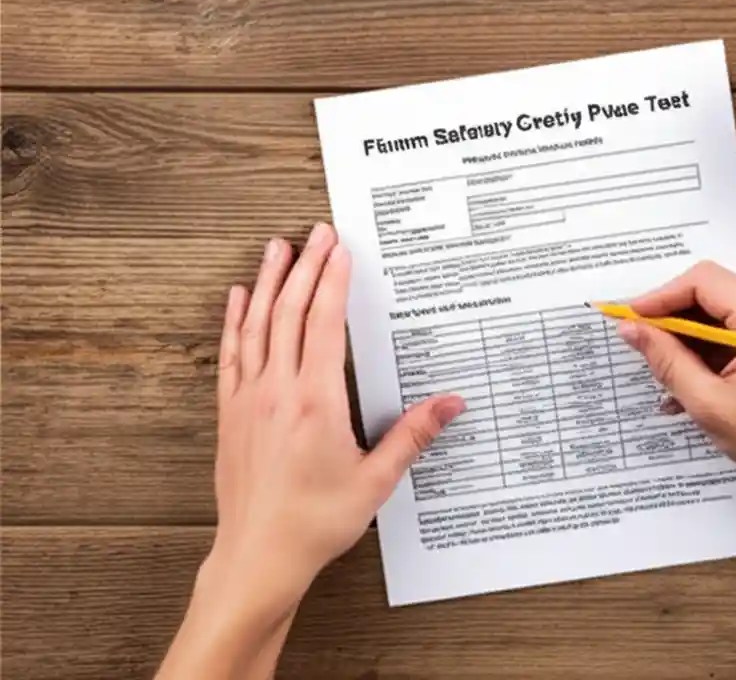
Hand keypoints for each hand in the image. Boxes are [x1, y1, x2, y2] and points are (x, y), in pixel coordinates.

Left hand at [207, 222, 464, 608]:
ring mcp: (248, 401)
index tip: (341, 249)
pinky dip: (235, 322)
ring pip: (256, 325)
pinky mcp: (231, 415)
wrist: (258, 556)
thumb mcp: (376, 481)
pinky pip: (231, 355)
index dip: (332, 281)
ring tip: (276, 248)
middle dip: (304, 267)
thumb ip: (412, 435)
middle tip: (316, 233)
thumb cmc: (316, 523)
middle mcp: (276, 393)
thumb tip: (450, 404)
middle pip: (289, 313)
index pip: (324, 324)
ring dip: (267, 283)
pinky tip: (238, 300)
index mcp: (315, 403)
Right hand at [618, 261, 735, 502]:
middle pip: (712, 292)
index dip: (660, 296)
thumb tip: (633, 329)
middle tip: (642, 344)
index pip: (703, 281)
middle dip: (673, 318)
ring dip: (690, 338)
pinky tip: (691, 379)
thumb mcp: (709, 402)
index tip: (631, 317)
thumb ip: (666, 360)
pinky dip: (712, 347)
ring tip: (666, 374)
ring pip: (722, 310)